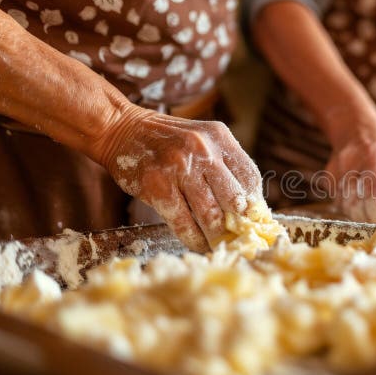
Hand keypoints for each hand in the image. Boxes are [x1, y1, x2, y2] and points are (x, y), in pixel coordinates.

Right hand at [92, 107, 263, 251]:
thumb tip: (248, 206)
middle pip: (234, 199)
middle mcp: (203, 150)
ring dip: (217, 236)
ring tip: (219, 245)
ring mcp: (180, 168)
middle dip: (238, 224)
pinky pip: (184, 223)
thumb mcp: (202, 138)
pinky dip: (194, 238)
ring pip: (210, 215)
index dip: (255, 203)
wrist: (121, 128)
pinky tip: (198, 243)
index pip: (250, 177)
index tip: (253, 219)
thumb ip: (224, 164)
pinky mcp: (158, 187)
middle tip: (238, 237)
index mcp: (219, 137)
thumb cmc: (167, 140)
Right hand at [326, 121, 375, 223]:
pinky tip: (358, 205)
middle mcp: (351, 162)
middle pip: (354, 201)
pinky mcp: (328, 177)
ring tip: (369, 215)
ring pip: (343, 204)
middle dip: (367, 218)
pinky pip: (336, 201)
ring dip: (357, 215)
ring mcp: (336, 169)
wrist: (353, 127)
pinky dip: (347, 208)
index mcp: (374, 156)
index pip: (372, 188)